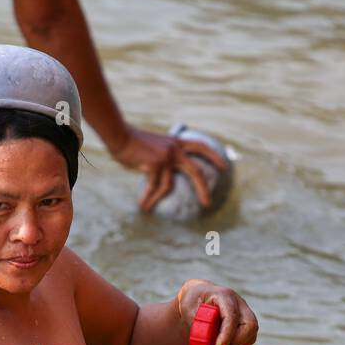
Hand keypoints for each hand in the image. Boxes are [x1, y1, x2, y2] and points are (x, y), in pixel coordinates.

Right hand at [108, 124, 229, 212]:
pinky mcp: (155, 165)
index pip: (200, 146)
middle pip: (195, 171)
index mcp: (176, 142)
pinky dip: (148, 197)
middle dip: (203, 188)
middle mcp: (174, 149)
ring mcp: (166, 157)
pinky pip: (153, 186)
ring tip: (148, 208)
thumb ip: (164, 154)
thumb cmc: (133, 141)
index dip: (213, 156)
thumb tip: (164, 172)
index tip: (224, 167)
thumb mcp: (154, 145)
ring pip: (169, 185)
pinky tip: (143, 205)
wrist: (120, 135)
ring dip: (158, 198)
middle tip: (208, 203)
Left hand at [175, 280, 259, 344]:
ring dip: (237, 344)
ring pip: (252, 333)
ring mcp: (245, 311)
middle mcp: (239, 302)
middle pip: (250, 325)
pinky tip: (225, 342)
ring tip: (220, 343)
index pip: (232, 316)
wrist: (199, 295)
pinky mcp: (247, 320)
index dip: (227, 334)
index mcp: (224, 296)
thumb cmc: (192, 301)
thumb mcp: (187, 309)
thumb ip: (198, 327)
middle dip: (236, 341)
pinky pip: (250, 337)